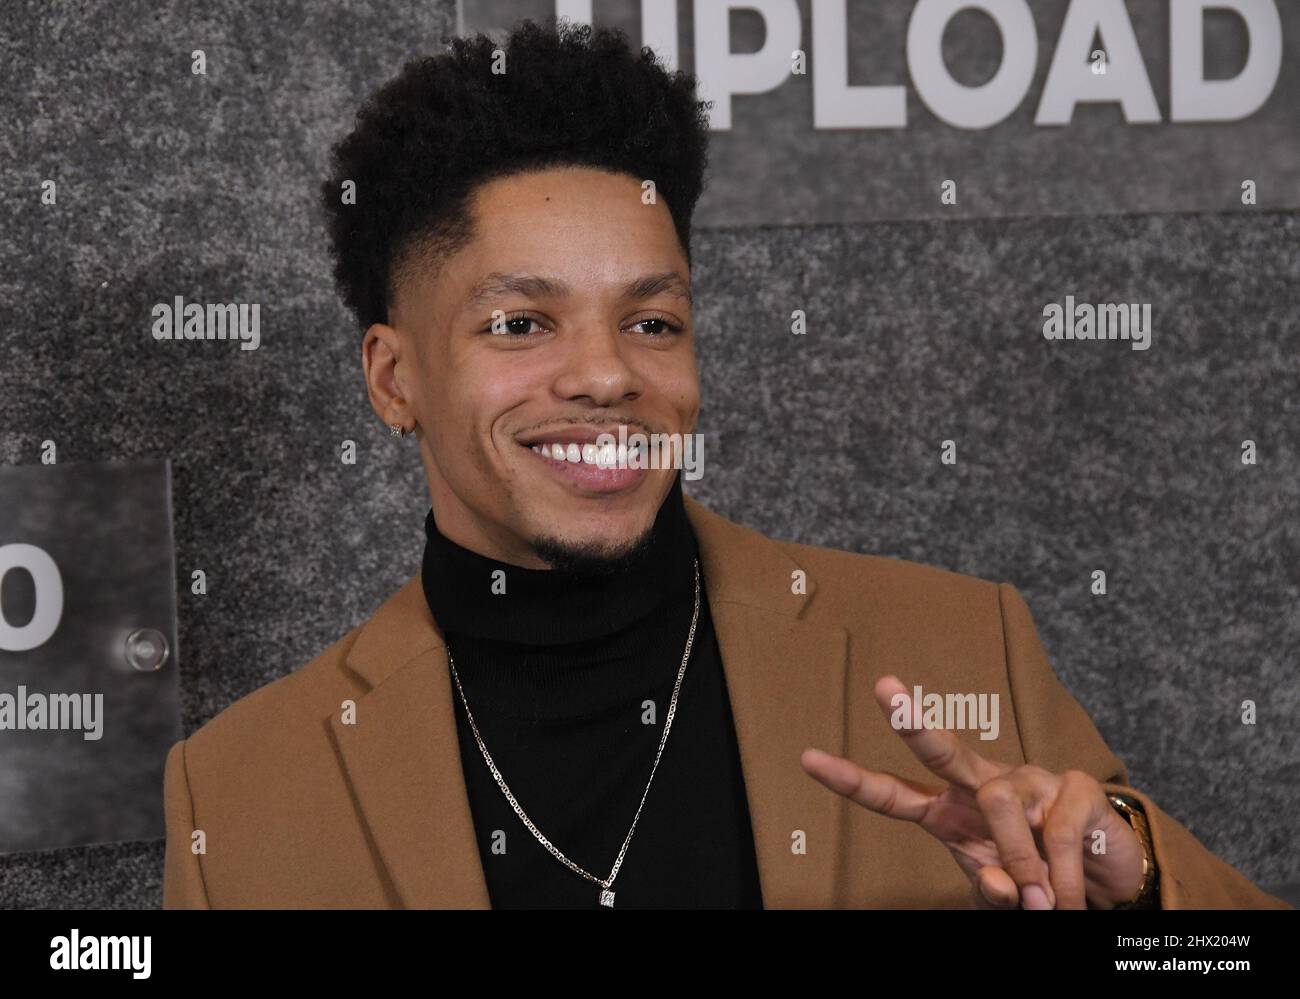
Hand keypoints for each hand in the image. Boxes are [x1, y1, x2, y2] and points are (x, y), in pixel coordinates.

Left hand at [800, 674, 1146, 908]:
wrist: (1108, 879)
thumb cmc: (1038, 879)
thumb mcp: (1005, 894)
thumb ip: (989, 891)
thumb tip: (996, 885)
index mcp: (951, 811)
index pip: (894, 793)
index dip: (852, 780)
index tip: (809, 759)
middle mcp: (984, 785)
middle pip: (941, 750)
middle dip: (912, 721)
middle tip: (885, 690)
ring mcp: (1031, 779)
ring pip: (1000, 804)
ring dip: (1021, 863)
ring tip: (1045, 904)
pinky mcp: (1076, 786)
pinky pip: (1057, 832)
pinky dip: (1062, 876)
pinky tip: (1070, 895)